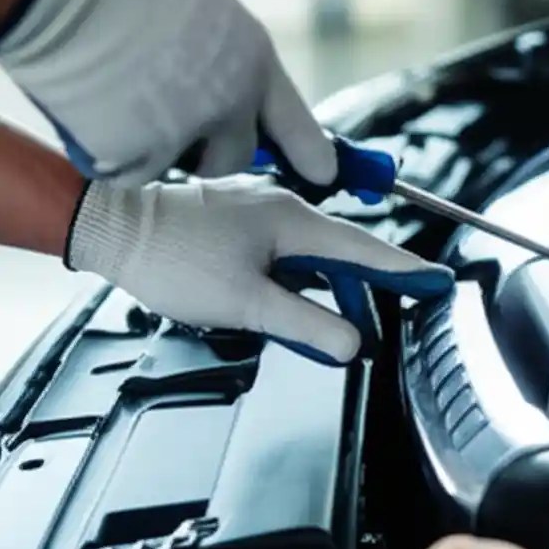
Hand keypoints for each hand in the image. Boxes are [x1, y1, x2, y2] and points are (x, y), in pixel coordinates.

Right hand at [0, 0, 334, 186]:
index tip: (324, 175)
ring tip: (131, 107)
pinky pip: (132, 170)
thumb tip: (228, 76)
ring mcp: (186, 134)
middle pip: (236, 158)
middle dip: (212, 152)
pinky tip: (100, 114)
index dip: (311, 154)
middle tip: (176, 127)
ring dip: (165, 152)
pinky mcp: (139, 156)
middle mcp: (231, 105)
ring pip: (184, 167)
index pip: (298, 125)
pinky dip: (116, 153)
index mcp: (255, 62)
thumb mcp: (204, 4)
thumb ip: (224, 50)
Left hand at [66, 176, 453, 363]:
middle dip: (366, 285)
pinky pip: (283, 248)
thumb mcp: (246, 304)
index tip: (439, 281)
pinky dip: (297, 275)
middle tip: (392, 312)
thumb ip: (305, 323)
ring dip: (326, 284)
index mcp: (292, 220)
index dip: (406, 271)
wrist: (108, 226)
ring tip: (332, 320)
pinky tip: (287, 297)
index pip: (365, 250)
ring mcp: (255, 209)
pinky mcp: (233, 218)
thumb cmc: (172, 258)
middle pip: (341, 251)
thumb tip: (352, 343)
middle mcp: (280, 206)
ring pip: (309, 251)